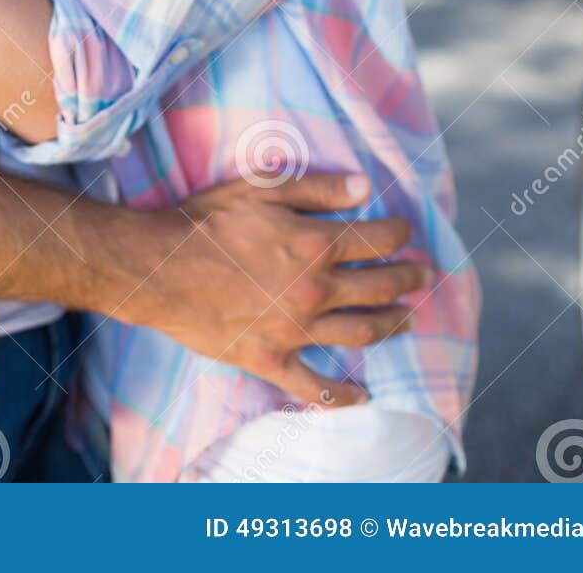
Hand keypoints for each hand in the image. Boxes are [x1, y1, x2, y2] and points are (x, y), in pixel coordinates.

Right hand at [125, 171, 430, 407]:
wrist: (158, 268)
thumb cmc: (206, 221)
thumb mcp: (259, 187)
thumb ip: (316, 187)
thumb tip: (364, 186)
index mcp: (314, 244)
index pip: (377, 238)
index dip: (398, 232)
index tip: (404, 229)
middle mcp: (315, 291)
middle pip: (379, 287)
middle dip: (409, 278)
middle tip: (424, 274)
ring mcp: (295, 330)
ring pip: (361, 333)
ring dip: (392, 325)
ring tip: (409, 319)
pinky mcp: (271, 359)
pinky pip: (316, 387)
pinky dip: (344, 396)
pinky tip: (363, 397)